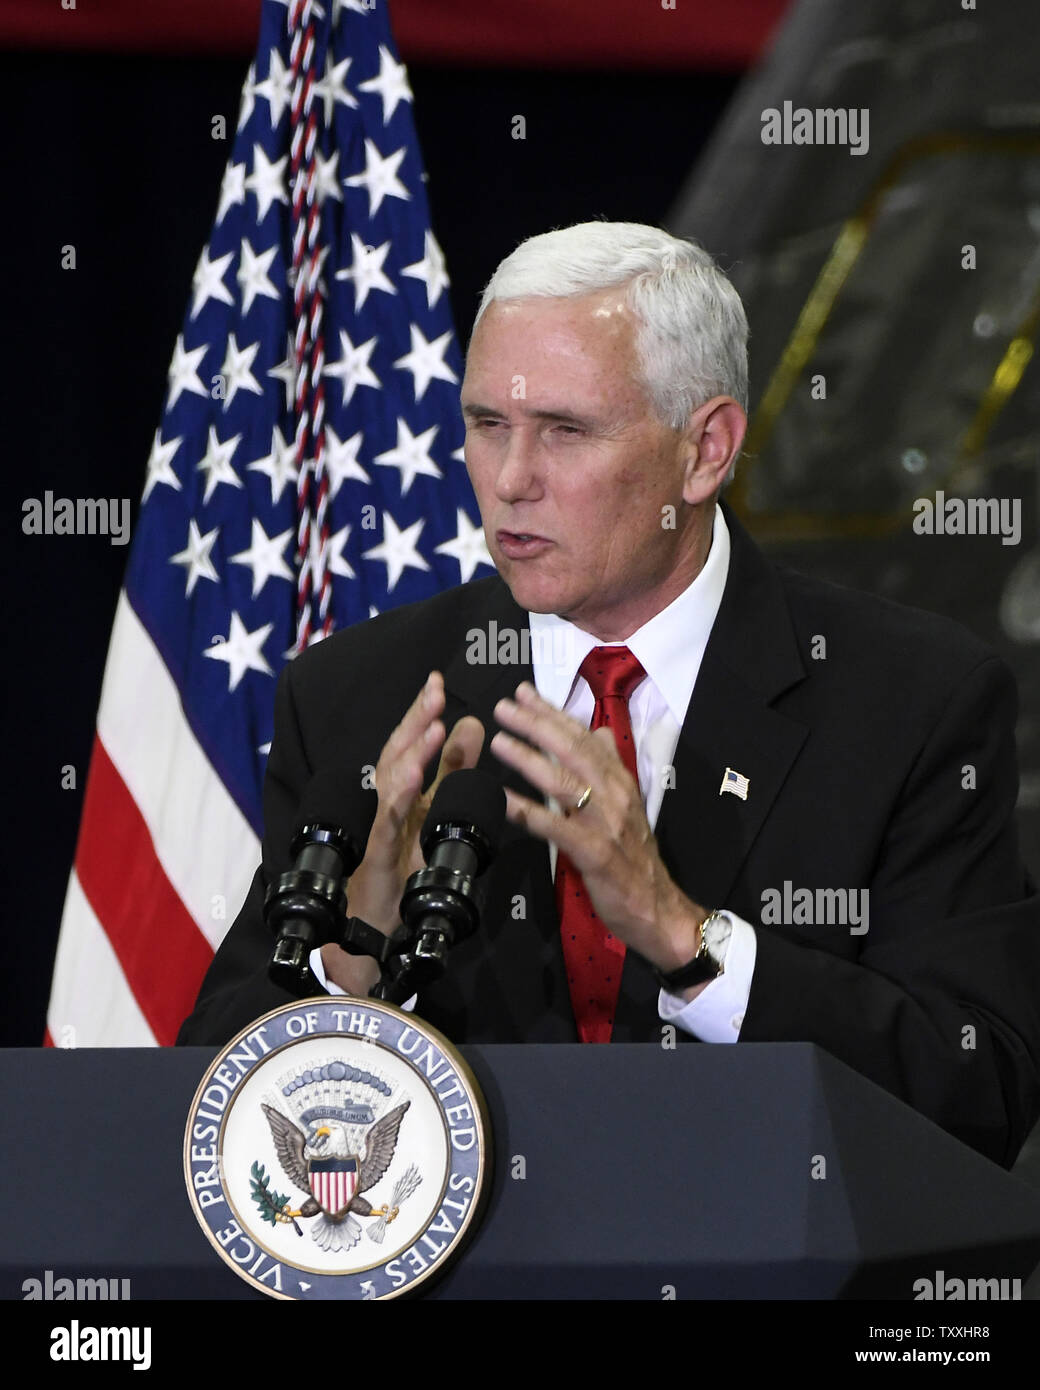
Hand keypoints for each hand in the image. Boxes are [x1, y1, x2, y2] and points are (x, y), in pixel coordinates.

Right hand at [321, 671, 484, 992]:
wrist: (378, 932)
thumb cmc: (403, 871)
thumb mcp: (436, 813)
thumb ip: (453, 772)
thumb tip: (471, 724)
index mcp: (403, 792)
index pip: (410, 744)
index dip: (423, 712)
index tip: (438, 681)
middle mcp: (387, 804)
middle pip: (395, 753)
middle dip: (415, 720)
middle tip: (435, 690)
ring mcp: (379, 828)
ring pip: (388, 783)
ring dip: (410, 751)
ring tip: (431, 724)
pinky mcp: (378, 856)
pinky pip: (387, 823)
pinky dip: (398, 798)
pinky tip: (413, 779)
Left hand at [490, 681, 704, 975]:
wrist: (658, 907)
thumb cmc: (636, 856)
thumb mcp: (628, 804)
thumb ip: (610, 767)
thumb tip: (599, 732)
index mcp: (619, 780)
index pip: (583, 736)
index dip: (552, 713)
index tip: (523, 693)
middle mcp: (614, 795)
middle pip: (572, 751)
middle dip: (536, 725)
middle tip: (504, 707)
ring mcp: (605, 823)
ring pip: (563, 782)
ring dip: (529, 759)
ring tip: (500, 742)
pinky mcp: (594, 853)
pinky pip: (556, 828)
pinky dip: (528, 812)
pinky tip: (503, 800)